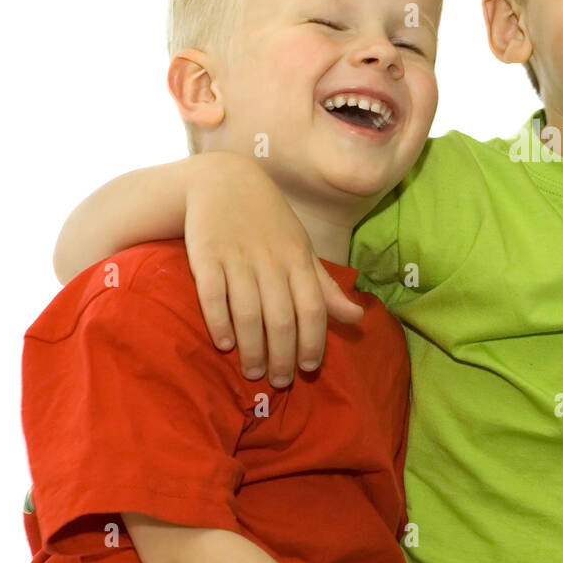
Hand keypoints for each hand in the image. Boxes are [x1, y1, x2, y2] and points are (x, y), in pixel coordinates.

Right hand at [183, 153, 362, 385]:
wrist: (223, 181)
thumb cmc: (269, 223)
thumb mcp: (302, 250)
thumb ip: (325, 287)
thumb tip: (357, 318)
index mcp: (298, 259)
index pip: (312, 309)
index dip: (314, 342)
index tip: (310, 369)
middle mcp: (271, 260)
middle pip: (281, 318)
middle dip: (282, 356)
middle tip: (279, 382)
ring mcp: (238, 258)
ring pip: (248, 312)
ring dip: (252, 349)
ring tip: (252, 372)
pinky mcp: (206, 255)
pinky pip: (213, 295)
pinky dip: (219, 322)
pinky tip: (224, 344)